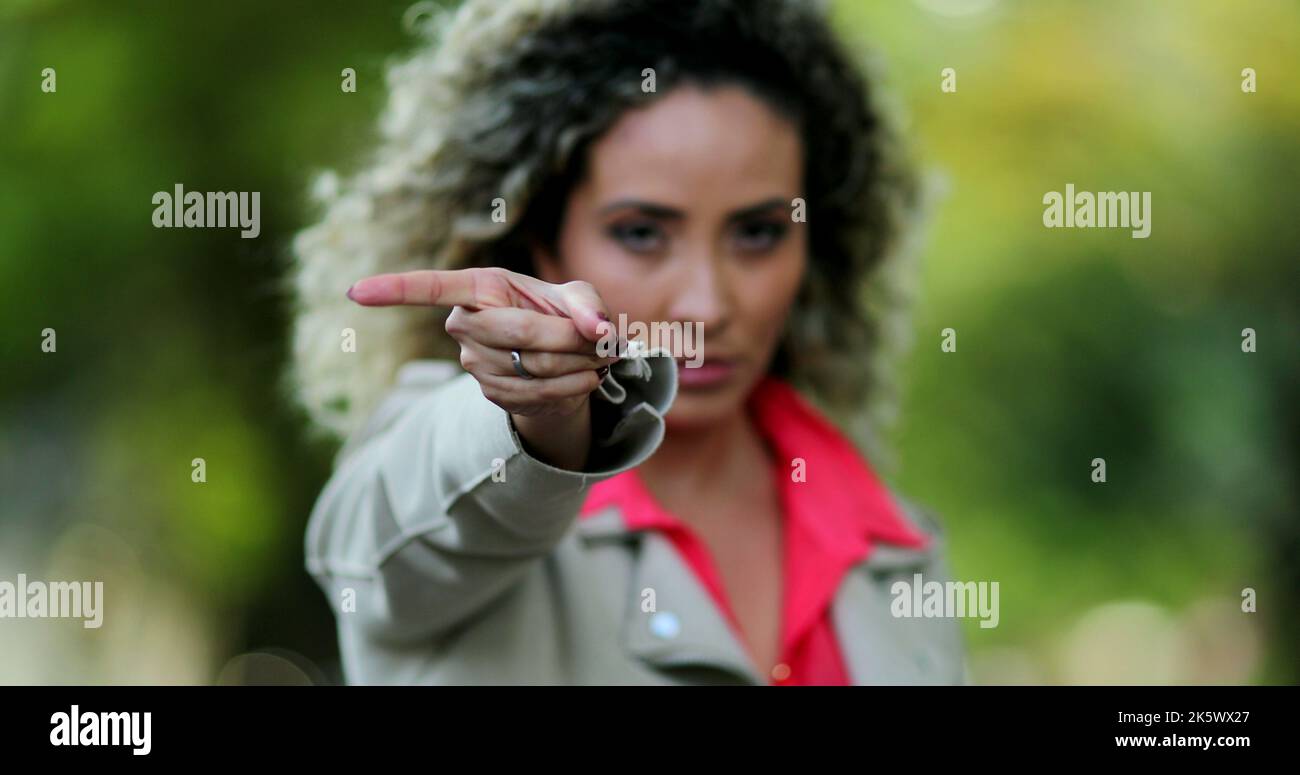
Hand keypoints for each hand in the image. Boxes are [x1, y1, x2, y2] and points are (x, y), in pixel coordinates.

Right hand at [347, 267, 616, 468]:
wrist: (567, 363)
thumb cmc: (566, 316)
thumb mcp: (581, 299)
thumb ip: (589, 307)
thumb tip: (597, 329)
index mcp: (481, 286)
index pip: (431, 288)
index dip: (394, 289)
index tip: (354, 292)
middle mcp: (466, 323)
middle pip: (514, 333)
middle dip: (568, 339)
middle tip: (602, 341)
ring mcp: (474, 363)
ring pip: (530, 367)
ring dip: (577, 366)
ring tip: (597, 358)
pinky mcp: (491, 393)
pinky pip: (535, 394)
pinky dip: (571, 387)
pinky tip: (584, 378)